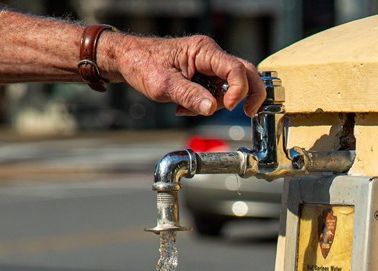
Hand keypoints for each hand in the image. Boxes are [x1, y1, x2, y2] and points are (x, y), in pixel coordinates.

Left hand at [101, 33, 263, 116]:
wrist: (129, 60)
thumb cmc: (142, 65)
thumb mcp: (164, 85)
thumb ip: (190, 96)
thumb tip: (212, 108)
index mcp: (204, 51)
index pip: (235, 69)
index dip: (238, 90)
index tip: (229, 107)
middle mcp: (210, 56)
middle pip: (245, 73)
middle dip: (248, 94)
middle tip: (248, 113)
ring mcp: (209, 65)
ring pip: (230, 87)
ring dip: (215, 104)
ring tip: (187, 108)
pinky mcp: (204, 75)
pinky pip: (215, 92)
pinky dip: (205, 103)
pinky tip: (185, 105)